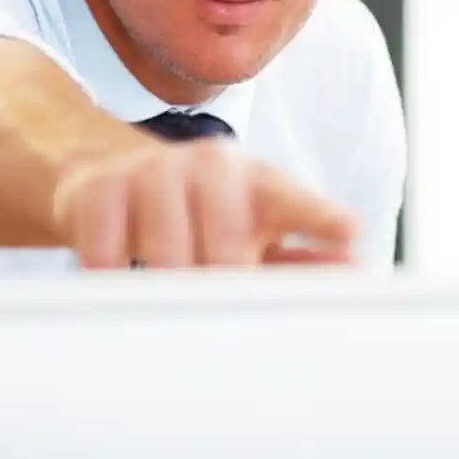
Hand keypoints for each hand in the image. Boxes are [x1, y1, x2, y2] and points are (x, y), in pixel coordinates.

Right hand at [52, 137, 357, 268]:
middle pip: (227, 250)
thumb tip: (357, 271)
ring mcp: (153, 172)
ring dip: (167, 283)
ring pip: (167, 257)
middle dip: (221, 285)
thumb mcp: (255, 228)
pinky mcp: (100, 188)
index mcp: (258, 181)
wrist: (110, 173)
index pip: (294, 200)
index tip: (349, 229)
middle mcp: (211, 166)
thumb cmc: (200, 211)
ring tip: (166, 274)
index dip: (320, 216)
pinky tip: (119, 260)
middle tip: (212, 293)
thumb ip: (303, 256)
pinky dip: (114, 273)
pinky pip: (108, 255)